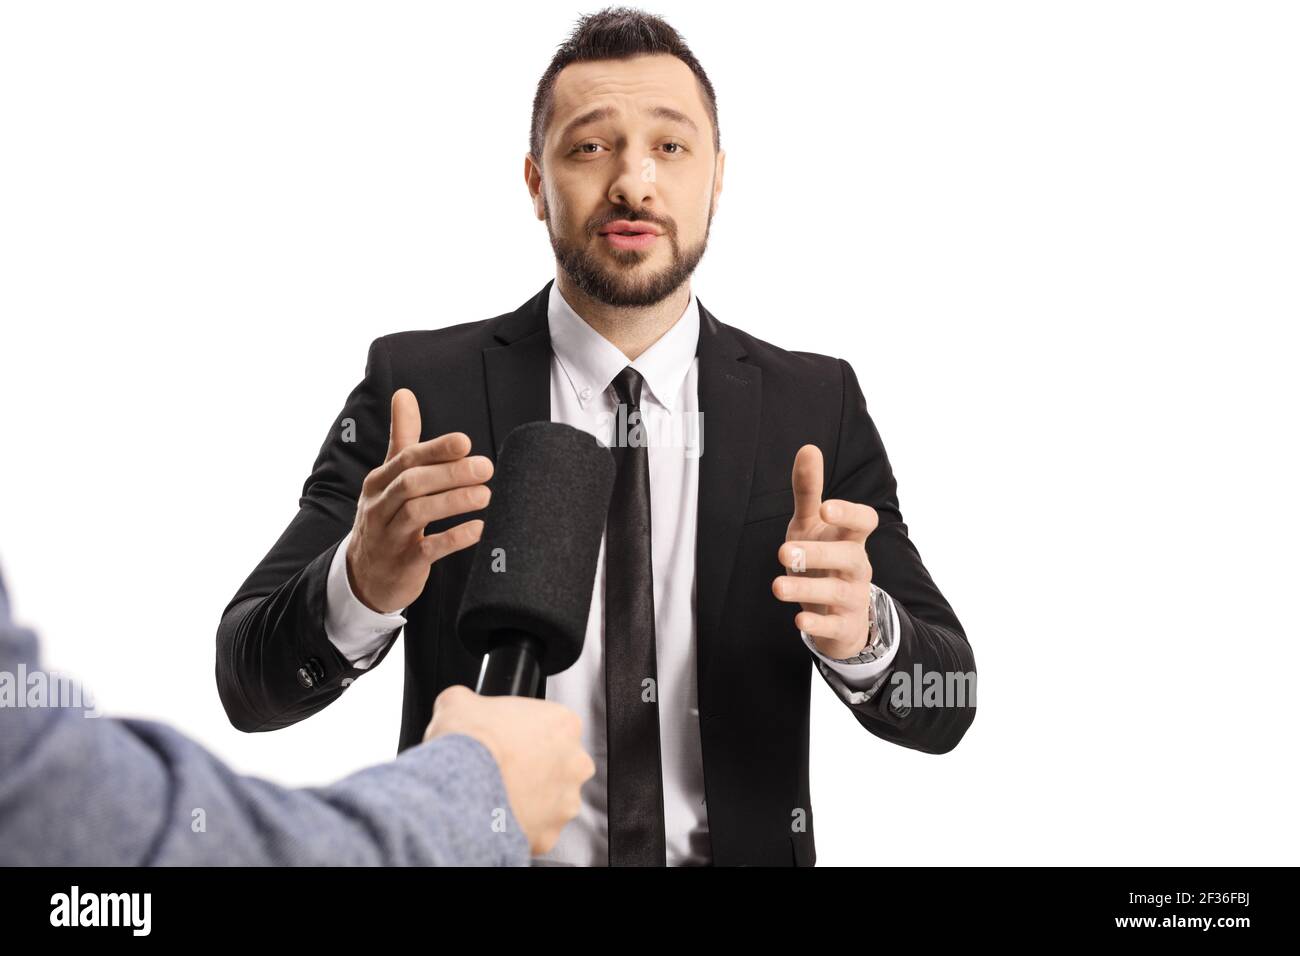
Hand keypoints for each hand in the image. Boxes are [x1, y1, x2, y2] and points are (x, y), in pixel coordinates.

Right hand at [346, 388, 493, 613]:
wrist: (365, 577)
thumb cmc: (385, 518)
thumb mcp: (388, 478)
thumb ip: (402, 438)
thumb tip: (404, 394)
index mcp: (378, 482)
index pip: (406, 459)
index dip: (436, 450)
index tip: (465, 442)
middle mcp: (379, 506)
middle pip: (412, 484)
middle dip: (449, 474)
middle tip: (485, 467)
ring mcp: (389, 537)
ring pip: (417, 514)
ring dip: (453, 501)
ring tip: (485, 495)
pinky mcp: (403, 564)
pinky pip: (427, 549)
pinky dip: (454, 538)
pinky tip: (478, 529)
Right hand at [424, 686, 594, 855]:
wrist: (458, 788)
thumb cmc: (467, 742)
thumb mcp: (460, 701)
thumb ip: (473, 701)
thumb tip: (462, 703)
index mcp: (563, 723)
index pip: (551, 726)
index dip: (526, 733)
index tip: (509, 740)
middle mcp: (575, 762)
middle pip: (558, 764)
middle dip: (536, 768)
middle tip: (505, 769)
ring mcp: (565, 800)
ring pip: (551, 800)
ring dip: (531, 799)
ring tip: (499, 795)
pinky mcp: (550, 834)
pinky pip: (537, 829)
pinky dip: (520, 826)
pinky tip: (497, 817)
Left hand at [772, 444, 879, 658]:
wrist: (841, 615)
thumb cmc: (823, 559)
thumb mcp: (811, 524)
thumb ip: (809, 491)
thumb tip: (808, 448)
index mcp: (849, 538)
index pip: (863, 521)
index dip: (848, 513)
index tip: (826, 508)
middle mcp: (856, 566)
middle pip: (849, 557)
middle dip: (818, 554)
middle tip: (783, 552)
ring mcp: (852, 597)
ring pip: (837, 592)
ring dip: (807, 590)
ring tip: (777, 586)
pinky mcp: (843, 627)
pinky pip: (834, 627)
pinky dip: (817, 625)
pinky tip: (799, 621)